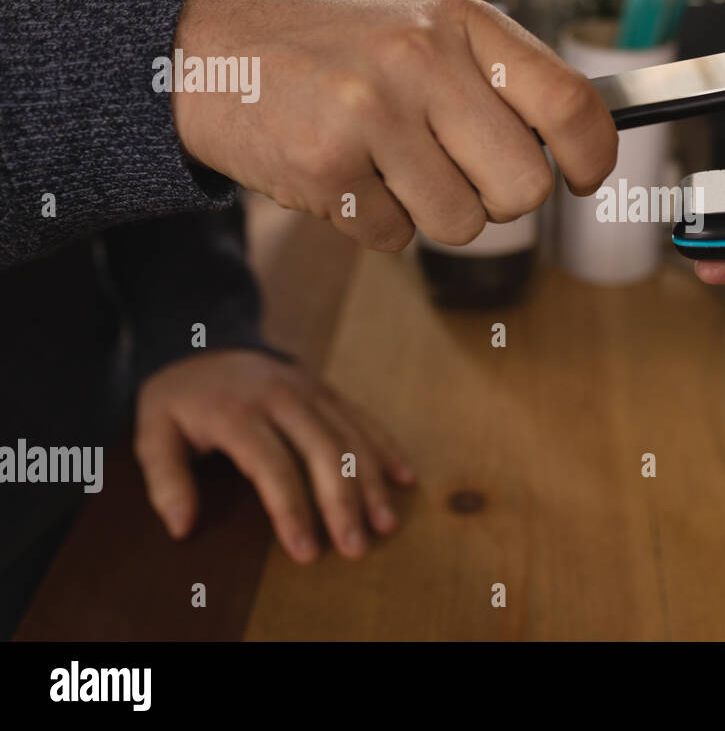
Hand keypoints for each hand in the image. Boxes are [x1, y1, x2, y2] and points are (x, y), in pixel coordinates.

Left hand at [134, 350, 414, 561]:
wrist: (205, 340)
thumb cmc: (180, 398)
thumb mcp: (152, 432)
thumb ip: (165, 479)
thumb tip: (181, 526)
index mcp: (237, 411)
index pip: (272, 465)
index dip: (291, 510)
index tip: (305, 552)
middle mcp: (281, 397)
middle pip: (323, 451)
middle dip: (344, 502)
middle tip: (356, 548)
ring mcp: (309, 389)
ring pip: (350, 435)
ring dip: (372, 481)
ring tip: (386, 524)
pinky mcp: (326, 389)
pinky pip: (362, 417)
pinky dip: (385, 447)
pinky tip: (404, 477)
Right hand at [170, 0, 617, 249]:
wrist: (212, 59)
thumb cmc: (339, 58)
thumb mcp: (427, 37)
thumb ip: (502, 85)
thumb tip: (585, 153)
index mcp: (463, 24)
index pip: (571, 102)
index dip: (592, 156)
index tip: (582, 177)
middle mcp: (424, 60)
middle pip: (524, 188)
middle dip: (497, 200)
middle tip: (454, 172)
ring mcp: (373, 113)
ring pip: (462, 225)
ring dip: (431, 213)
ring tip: (387, 166)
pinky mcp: (328, 167)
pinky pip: (397, 238)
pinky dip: (376, 222)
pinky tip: (345, 175)